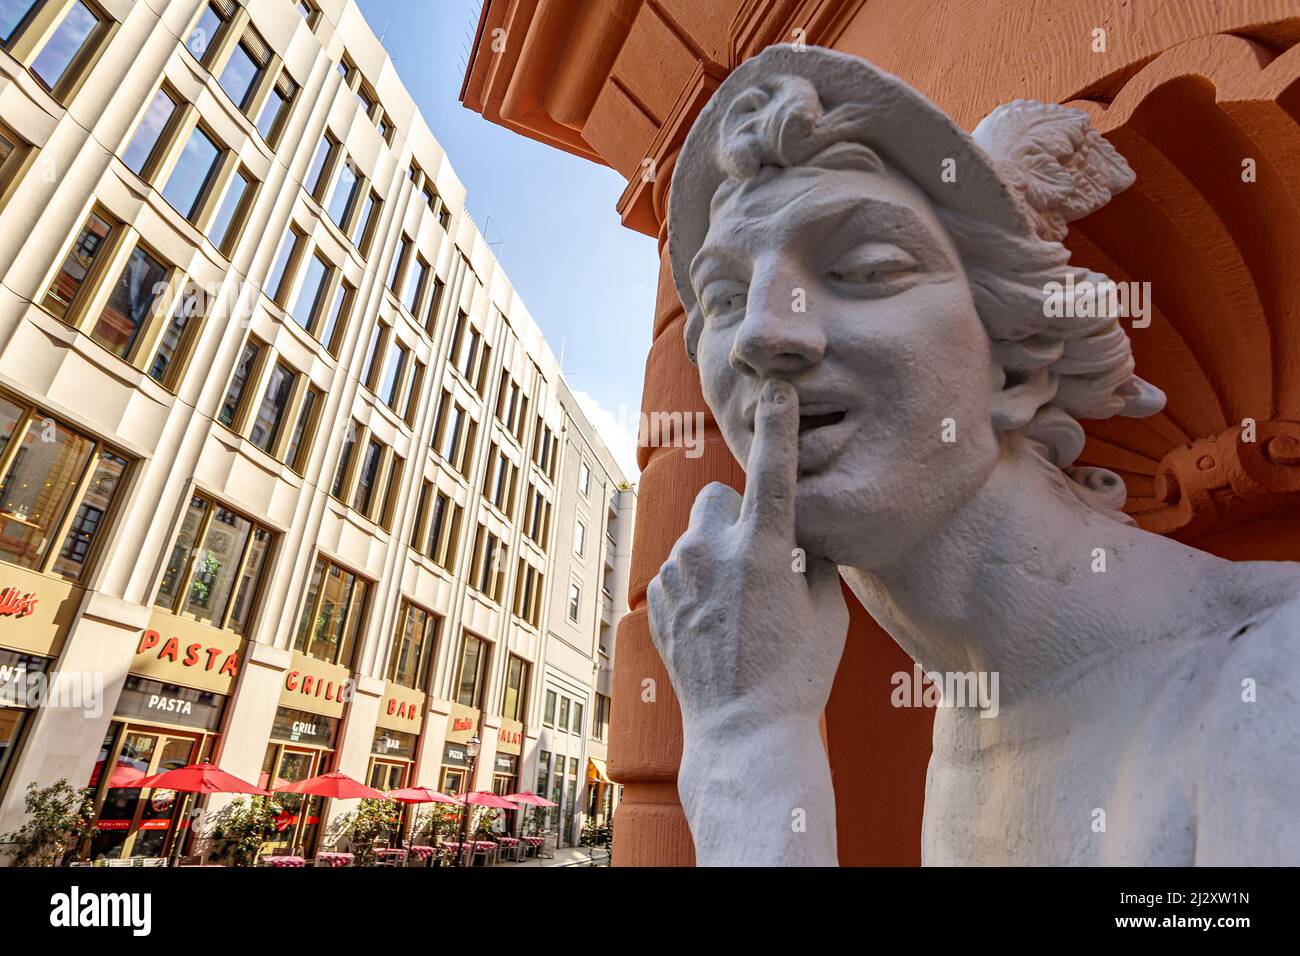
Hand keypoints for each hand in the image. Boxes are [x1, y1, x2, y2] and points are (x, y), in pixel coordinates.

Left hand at [647, 379, 848, 735]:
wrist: (742, 731)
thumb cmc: (798, 673)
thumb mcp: (827, 610)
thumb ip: (813, 554)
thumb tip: (803, 526)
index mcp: (763, 549)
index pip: (772, 468)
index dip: (777, 425)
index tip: (776, 388)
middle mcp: (711, 552)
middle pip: (719, 498)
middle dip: (739, 517)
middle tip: (762, 562)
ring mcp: (676, 576)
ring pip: (697, 536)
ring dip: (715, 552)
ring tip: (738, 606)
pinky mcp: (655, 599)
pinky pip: (676, 568)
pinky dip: (694, 582)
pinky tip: (714, 623)